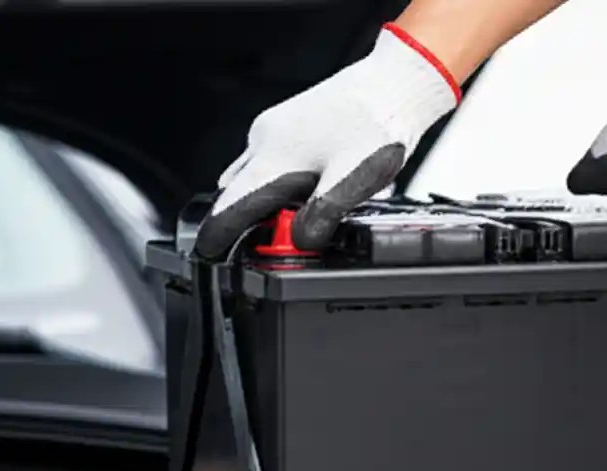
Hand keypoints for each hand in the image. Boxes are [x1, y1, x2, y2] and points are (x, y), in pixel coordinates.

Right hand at [194, 24, 460, 258]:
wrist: (396, 82)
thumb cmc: (378, 122)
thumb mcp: (351, 182)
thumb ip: (320, 217)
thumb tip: (300, 240)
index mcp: (272, 157)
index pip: (229, 207)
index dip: (218, 236)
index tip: (210, 253)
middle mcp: (264, 139)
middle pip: (238, 192)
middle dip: (247, 220)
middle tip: (276, 240)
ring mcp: (275, 127)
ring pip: (254, 175)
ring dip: (266, 200)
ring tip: (300, 215)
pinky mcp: (288, 122)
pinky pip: (270, 160)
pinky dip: (280, 181)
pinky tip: (312, 186)